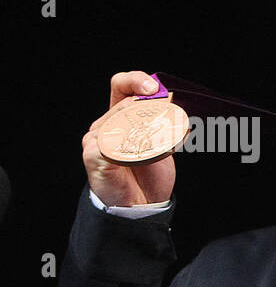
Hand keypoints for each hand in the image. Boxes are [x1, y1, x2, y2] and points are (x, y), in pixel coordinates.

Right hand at [82, 71, 176, 206]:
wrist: (141, 205)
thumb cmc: (149, 175)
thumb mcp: (163, 143)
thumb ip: (163, 123)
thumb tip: (171, 103)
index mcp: (120, 117)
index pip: (121, 86)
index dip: (136, 81)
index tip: (155, 89)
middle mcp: (105, 125)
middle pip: (125, 104)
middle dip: (151, 115)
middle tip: (168, 130)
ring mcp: (95, 139)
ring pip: (121, 123)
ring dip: (144, 135)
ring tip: (154, 153)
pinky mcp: (93, 155)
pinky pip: (112, 144)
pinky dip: (131, 151)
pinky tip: (136, 160)